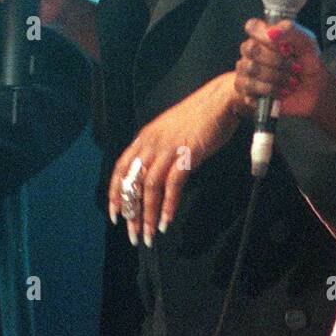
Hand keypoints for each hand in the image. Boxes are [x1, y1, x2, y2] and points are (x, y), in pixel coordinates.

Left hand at [108, 74, 243, 245]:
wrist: (220, 100)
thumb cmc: (199, 117)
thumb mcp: (170, 132)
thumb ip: (159, 151)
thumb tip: (156, 177)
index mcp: (145, 137)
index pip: (121, 169)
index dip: (116, 194)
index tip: (115, 215)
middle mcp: (151, 143)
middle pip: (133, 182)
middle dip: (131, 212)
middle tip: (133, 235)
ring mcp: (168, 148)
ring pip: (150, 187)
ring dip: (148, 214)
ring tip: (149, 235)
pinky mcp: (187, 154)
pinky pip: (173, 185)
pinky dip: (169, 205)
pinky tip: (167, 221)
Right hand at [235, 18, 326, 118]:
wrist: (314, 95)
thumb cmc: (309, 65)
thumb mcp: (308, 44)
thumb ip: (291, 31)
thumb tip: (271, 32)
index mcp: (266, 35)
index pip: (252, 27)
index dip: (264, 35)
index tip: (284, 46)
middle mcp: (253, 52)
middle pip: (250, 48)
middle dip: (277, 60)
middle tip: (296, 68)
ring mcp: (247, 71)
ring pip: (250, 68)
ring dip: (277, 77)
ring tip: (292, 82)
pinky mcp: (246, 91)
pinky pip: (248, 87)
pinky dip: (270, 90)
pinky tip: (282, 92)